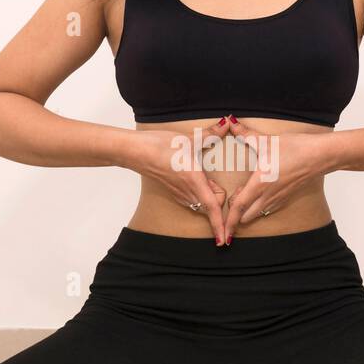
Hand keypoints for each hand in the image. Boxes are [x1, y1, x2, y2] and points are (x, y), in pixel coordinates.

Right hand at [125, 117, 230, 243]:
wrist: (136, 152)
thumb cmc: (160, 146)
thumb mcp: (189, 139)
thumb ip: (211, 134)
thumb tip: (227, 123)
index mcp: (195, 182)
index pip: (213, 208)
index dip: (220, 225)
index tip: (224, 240)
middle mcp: (188, 193)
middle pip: (212, 204)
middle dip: (219, 195)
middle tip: (213, 176)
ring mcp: (180, 195)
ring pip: (203, 202)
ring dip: (208, 194)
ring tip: (202, 174)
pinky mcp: (174, 193)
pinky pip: (193, 199)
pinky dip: (199, 193)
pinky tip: (193, 176)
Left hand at [223, 117, 333, 239]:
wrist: (320, 156)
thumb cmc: (295, 148)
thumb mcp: (267, 141)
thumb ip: (246, 134)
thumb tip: (230, 123)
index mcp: (259, 184)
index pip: (239, 207)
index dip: (229, 221)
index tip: (223, 234)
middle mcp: (268, 195)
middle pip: (247, 216)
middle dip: (236, 216)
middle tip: (230, 205)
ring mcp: (279, 198)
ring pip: (258, 213)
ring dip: (248, 211)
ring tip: (243, 199)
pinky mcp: (287, 197)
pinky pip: (269, 208)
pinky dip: (259, 208)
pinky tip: (259, 197)